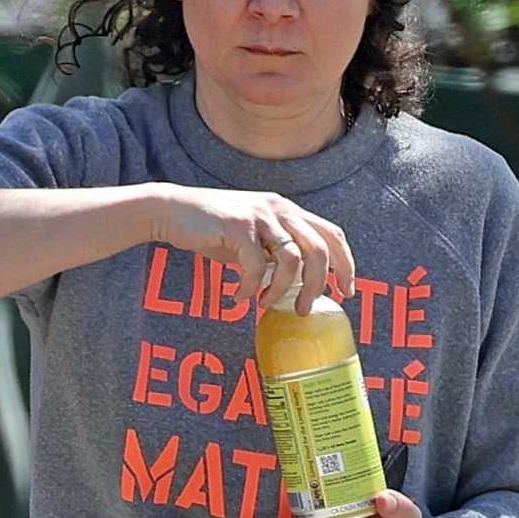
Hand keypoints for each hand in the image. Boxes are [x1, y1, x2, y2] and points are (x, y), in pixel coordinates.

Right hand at [148, 184, 353, 314]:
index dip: (345, 264)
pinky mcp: (238, 226)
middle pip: (319, 249)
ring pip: (291, 259)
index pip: (331, 234)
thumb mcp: (254, 240)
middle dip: (318, 285)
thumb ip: (275, 255)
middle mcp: (279, 208)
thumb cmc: (214, 229)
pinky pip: (255, 266)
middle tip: (304, 309)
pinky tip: (239, 296)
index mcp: (288, 211)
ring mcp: (259, 215)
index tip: (346, 291)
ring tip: (266, 303)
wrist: (173, 211)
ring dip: (283, 290)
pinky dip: (250, 287)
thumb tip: (298, 286)